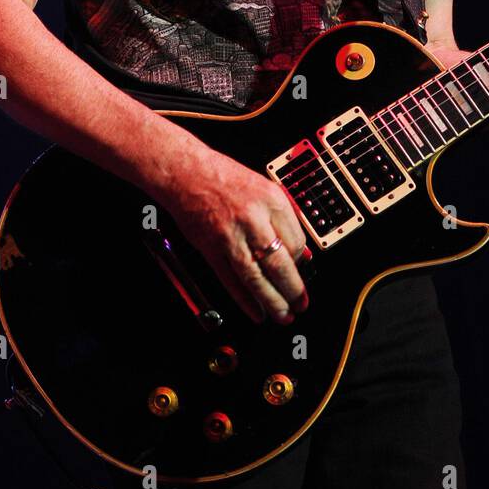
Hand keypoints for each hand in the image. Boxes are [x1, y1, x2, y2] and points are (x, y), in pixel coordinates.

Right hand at [156, 149, 310, 325]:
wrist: (186, 172)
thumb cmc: (225, 178)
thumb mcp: (263, 189)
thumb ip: (282, 219)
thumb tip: (298, 252)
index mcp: (271, 200)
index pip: (296, 241)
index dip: (301, 261)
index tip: (302, 270)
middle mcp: (252, 218)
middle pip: (279, 262)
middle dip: (293, 289)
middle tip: (301, 304)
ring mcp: (230, 236)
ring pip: (256, 277)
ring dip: (272, 301)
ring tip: (284, 315)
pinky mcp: (210, 248)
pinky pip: (230, 280)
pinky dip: (245, 300)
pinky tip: (256, 311)